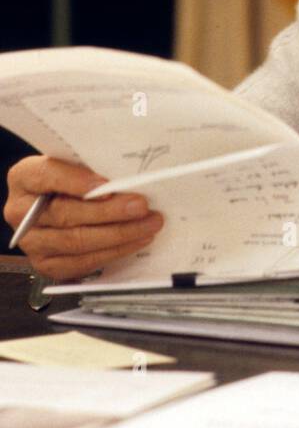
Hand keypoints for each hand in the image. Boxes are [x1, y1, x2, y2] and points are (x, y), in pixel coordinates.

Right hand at [4, 156, 164, 280]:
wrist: (56, 202)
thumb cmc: (70, 177)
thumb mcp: (73, 163)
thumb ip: (91, 165)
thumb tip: (128, 173)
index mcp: (24, 178)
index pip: (47, 176)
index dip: (76, 181)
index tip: (106, 183)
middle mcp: (21, 211)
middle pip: (65, 214)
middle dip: (108, 212)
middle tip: (140, 206)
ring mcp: (32, 242)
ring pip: (76, 242)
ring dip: (118, 234)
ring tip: (148, 224)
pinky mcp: (47, 264)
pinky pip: (82, 262)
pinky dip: (113, 252)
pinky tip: (135, 240)